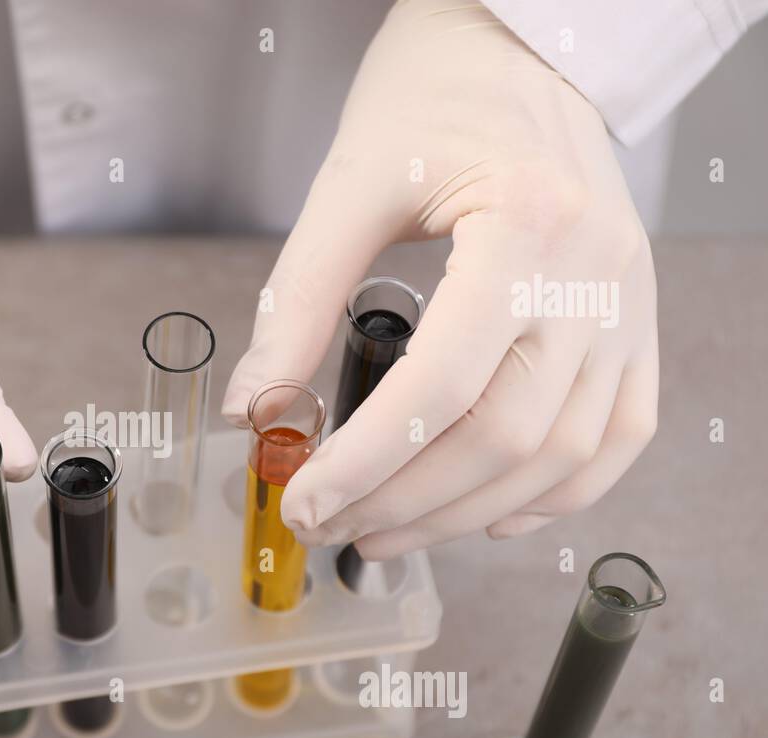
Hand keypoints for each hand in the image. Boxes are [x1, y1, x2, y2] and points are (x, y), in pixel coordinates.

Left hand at [222, 0, 657, 558]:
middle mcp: (597, 274)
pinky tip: (483, 516)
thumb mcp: (348, 187)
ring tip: (383, 533)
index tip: (304, 500)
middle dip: (405, 501)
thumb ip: (298, 302)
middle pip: (506, 436)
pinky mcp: (636, 325)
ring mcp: (629, 305)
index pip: (442, 385)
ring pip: (562, 454)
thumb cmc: (431, 101)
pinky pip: (617, 437)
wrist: (517, 52)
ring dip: (465, 513)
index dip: (367, 462)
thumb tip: (252, 411)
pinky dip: (553, 493)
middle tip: (328, 526)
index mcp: (526, 225)